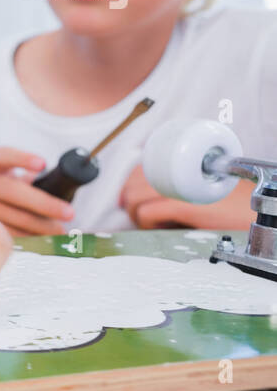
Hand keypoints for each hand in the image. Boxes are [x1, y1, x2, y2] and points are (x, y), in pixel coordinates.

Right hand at [0, 147, 74, 235]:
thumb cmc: (15, 195)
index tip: (43, 165)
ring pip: (13, 217)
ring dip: (41, 226)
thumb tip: (76, 181)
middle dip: (45, 204)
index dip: (22, 159)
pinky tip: (44, 240)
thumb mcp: (23, 181)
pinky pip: (9, 235)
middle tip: (69, 213)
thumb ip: (44, 180)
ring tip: (61, 231)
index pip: (3, 156)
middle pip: (13, 191)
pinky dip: (30, 239)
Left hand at [120, 164, 253, 229]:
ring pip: (133, 199)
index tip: (138, 203)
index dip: (132, 188)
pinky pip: (145, 214)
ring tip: (157, 223)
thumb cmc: (234, 202)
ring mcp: (177, 186)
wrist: (260, 208)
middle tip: (148, 216)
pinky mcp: (182, 204)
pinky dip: (148, 224)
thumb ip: (179, 183)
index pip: (137, 171)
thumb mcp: (203, 186)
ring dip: (138, 215)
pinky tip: (165, 228)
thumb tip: (145, 199)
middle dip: (132, 204)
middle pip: (130, 185)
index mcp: (180, 163)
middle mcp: (176, 171)